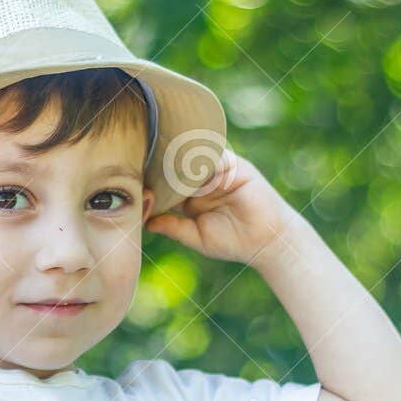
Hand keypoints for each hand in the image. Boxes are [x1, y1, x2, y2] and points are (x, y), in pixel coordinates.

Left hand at [143, 148, 297, 264]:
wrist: (267, 242)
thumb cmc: (233, 242)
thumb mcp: (196, 236)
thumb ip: (173, 227)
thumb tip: (147, 223)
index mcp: (193, 195)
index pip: (169, 182)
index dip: (153, 182)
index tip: (133, 181)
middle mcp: (205, 180)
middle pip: (179, 166)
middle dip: (162, 166)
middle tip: (139, 163)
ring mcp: (221, 171)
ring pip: (196, 158)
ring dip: (179, 160)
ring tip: (158, 160)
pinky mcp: (237, 167)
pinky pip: (217, 157)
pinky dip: (203, 161)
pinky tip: (188, 169)